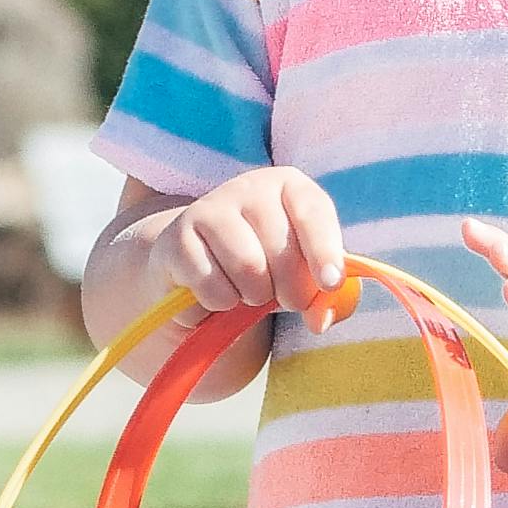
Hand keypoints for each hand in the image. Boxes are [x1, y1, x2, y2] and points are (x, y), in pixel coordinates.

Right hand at [156, 167, 346, 321]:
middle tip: (281, 298)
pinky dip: (220, 302)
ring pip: (248, 268)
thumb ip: (323, 298)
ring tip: (248, 291)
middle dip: (288, 290)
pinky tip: (218, 292)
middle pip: (281, 250)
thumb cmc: (265, 264)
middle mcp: (250, 187)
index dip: (325, 251)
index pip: (313, 213)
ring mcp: (210, 208)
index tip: (330, 284)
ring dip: (253, 297)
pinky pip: (212, 285)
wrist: (199, 262)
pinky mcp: (177, 237)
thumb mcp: (301, 273)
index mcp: (289, 186)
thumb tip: (320, 321)